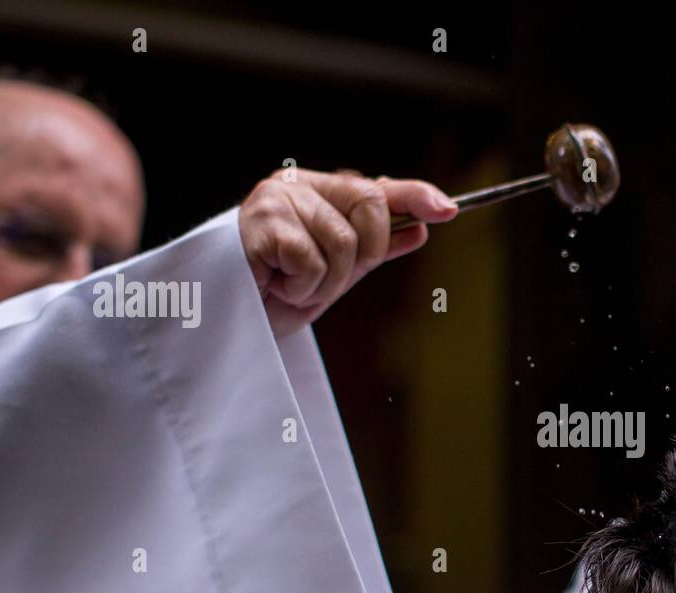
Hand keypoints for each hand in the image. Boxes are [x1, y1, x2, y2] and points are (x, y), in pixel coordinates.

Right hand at [239, 169, 456, 337]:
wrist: (226, 322)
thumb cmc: (276, 293)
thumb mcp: (338, 272)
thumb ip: (375, 247)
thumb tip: (422, 225)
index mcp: (319, 192)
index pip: (377, 188)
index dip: (416, 194)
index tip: (449, 209)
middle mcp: (297, 186)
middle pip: (371, 206)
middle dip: (363, 255)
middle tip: (325, 278)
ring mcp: (275, 200)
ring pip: (343, 242)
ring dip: (325, 282)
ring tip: (292, 285)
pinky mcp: (257, 224)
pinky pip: (311, 260)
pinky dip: (300, 287)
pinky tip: (275, 285)